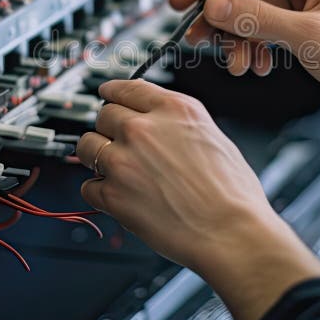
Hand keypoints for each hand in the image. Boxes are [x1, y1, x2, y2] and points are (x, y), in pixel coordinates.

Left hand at [77, 79, 319, 319]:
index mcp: (174, 110)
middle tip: (119, 143)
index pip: (128, 87)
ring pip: (87, 145)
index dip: (113, 91)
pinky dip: (99, 193)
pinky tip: (119, 198)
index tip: (107, 94)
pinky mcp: (112, 195)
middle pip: (103, 114)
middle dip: (109, 128)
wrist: (231, 232)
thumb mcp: (214, 137)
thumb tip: (161, 127)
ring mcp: (123, 161)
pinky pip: (88, 186)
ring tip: (115, 171)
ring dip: (97, 156)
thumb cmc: (232, 194)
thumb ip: (178, 125)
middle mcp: (144, 129)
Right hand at [171, 0, 319, 107]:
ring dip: (238, 38)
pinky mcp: (305, 20)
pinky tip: (258, 65)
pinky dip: (255, 46)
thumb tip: (214, 6)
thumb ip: (256, 19)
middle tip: (197, 39)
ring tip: (238, 64)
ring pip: (252, 11)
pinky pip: (266, 27)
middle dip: (221, 17)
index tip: (180, 2)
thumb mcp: (308, 36)